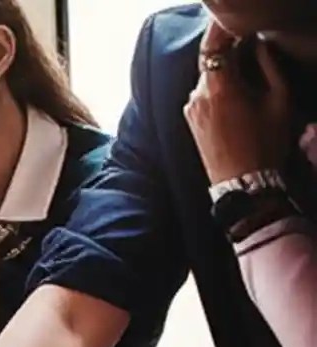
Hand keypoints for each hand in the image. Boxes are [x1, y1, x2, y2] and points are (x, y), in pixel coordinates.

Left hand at [184, 22, 291, 184]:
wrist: (242, 182)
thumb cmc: (264, 144)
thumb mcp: (279, 101)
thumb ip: (270, 67)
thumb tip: (261, 47)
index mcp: (219, 88)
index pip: (217, 48)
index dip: (230, 42)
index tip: (245, 45)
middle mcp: (198, 96)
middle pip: (212, 65)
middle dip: (231, 62)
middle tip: (252, 71)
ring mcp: (190, 109)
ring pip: (207, 81)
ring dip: (224, 80)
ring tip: (245, 96)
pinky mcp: (189, 120)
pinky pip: (202, 96)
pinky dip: (216, 95)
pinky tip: (233, 109)